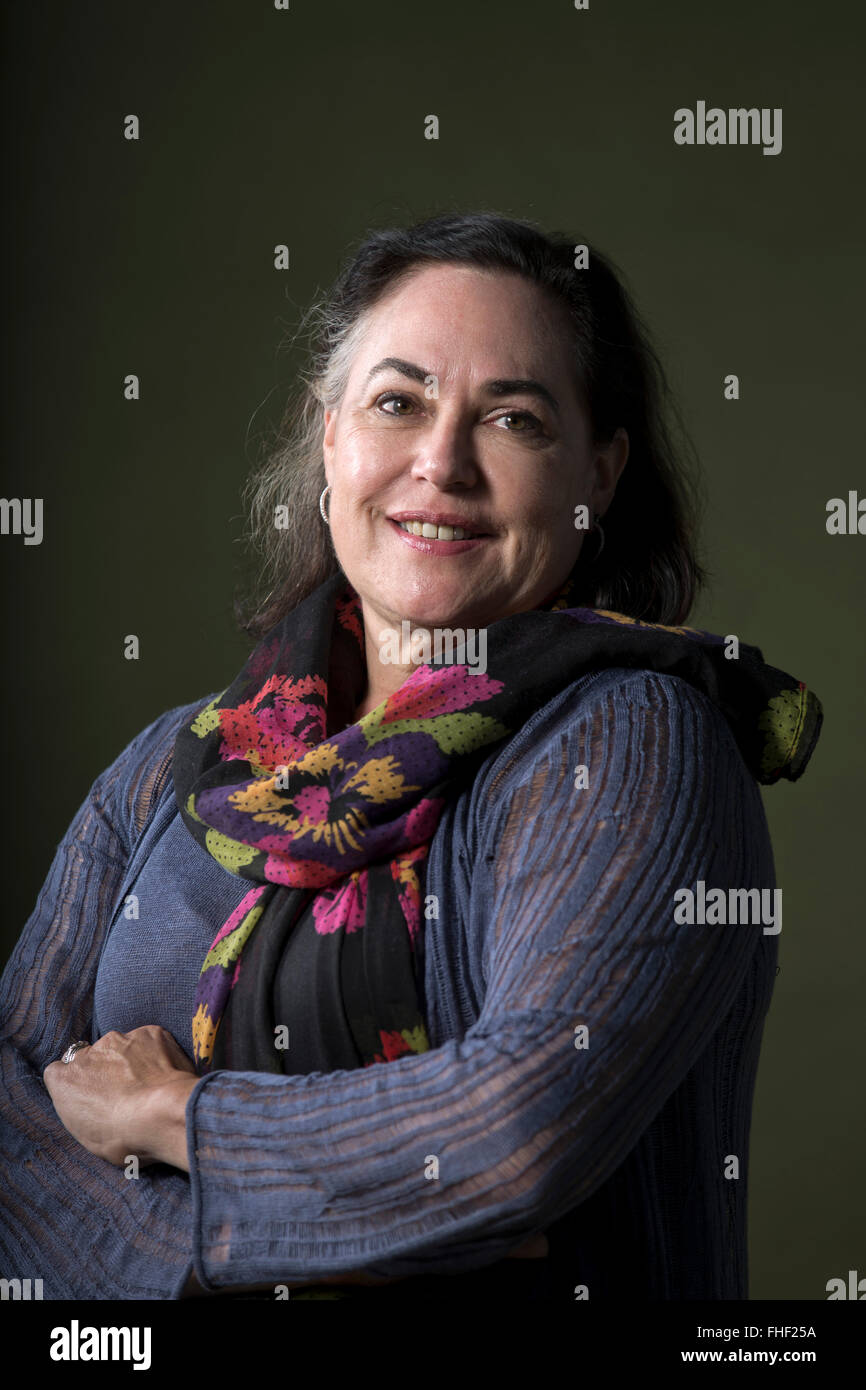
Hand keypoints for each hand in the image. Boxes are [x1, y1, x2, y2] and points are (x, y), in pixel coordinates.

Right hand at [43, 1025, 198, 1169]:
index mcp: (64, 1080)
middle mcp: (88, 1053)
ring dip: (130, 1061)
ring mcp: (120, 1040)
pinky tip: (164, 1074)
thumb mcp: (87, 1136)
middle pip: (92, 1057)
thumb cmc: (123, 1136)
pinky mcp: (150, 1033)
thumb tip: (92, 1105)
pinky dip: (155, 1054)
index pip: (60, 1073)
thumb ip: (81, 1110)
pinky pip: (149, 1041)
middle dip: (105, 1071)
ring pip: (122, 1047)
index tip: (93, 1098)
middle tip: (124, 1094)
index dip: (78, 1084)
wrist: (162, 1114)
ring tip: (148, 1086)